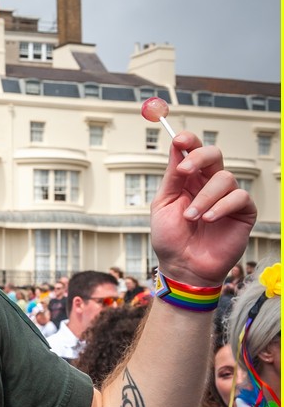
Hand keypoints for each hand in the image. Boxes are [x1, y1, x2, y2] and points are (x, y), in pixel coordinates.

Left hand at [150, 134, 255, 286]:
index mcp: (189, 180)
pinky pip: (239, 197)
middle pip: (214, 154)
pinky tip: (208, 220)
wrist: (182, 266)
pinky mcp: (243, 212)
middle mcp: (209, 185)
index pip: (194, 152)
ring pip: (225, 178)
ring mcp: (227, 197)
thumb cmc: (171, 238)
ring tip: (191, 217)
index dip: (190, 141)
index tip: (179, 140)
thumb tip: (176, 147)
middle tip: (184, 172)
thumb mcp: (163, 205)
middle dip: (199, 158)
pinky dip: (221, 207)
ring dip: (205, 197)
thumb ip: (172, 178)